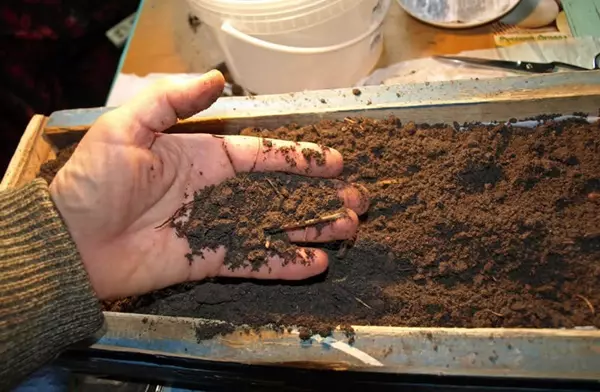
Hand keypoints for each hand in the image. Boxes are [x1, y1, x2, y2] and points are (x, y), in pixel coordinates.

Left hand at [49, 71, 367, 299]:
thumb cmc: (96, 182)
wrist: (72, 242)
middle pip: (281, 193)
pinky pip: (255, 261)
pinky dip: (286, 264)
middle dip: (320, 196)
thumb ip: (171, 100)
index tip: (335, 163)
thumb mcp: (127, 128)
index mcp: (204, 157)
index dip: (300, 159)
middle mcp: (219, 192)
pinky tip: (317, 263)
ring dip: (314, 228)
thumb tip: (217, 78)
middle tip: (357, 202)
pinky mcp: (211, 259)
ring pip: (276, 227)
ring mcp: (219, 227)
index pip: (264, 156)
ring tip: (349, 228)